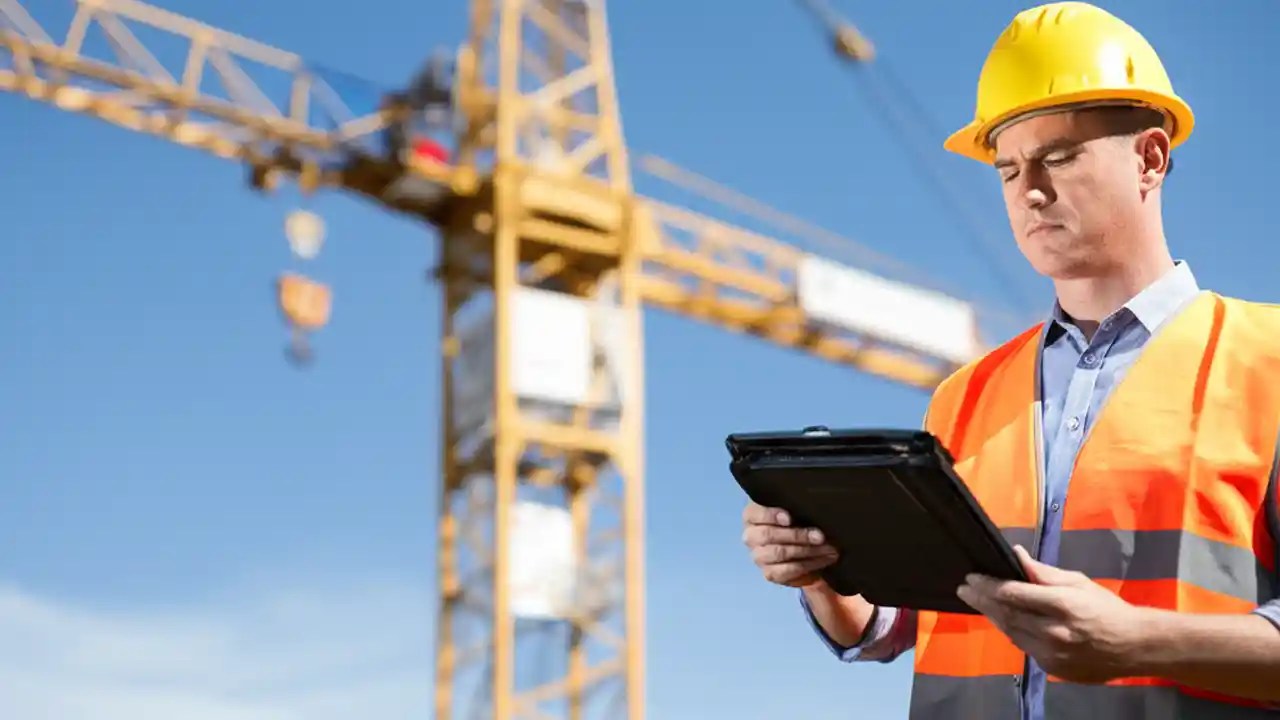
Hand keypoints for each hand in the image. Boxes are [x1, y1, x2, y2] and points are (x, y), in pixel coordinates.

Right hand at [742, 501, 837, 587]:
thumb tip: (812, 506)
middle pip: (768, 535)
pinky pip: (788, 570)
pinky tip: (824, 559)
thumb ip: (795, 506)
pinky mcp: (769, 573)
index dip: (771, 516)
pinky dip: (809, 564)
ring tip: (829, 549)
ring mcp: (758, 556)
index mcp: (752, 516)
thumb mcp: (793, 510)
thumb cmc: (795, 522)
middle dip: (797, 535)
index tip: (789, 518)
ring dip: (807, 551)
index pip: (755, 514)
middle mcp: (751, 536)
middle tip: (820, 536)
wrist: (800, 548)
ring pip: (780, 553)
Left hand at [956, 545, 1150, 683]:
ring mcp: (1052, 654)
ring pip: (1011, 632)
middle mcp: (1054, 632)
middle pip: (1007, 614)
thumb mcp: (1078, 582)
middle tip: (964, 589)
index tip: (972, 577)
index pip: (1014, 594)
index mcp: (1063, 605)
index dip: (989, 585)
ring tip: (978, 601)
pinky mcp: (1052, 669)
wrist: (1135, 647)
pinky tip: (1002, 620)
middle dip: (982, 600)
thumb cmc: (1106, 609)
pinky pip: (1023, 647)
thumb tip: (1016, 555)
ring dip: (992, 616)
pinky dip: (1011, 631)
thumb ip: (1044, 573)